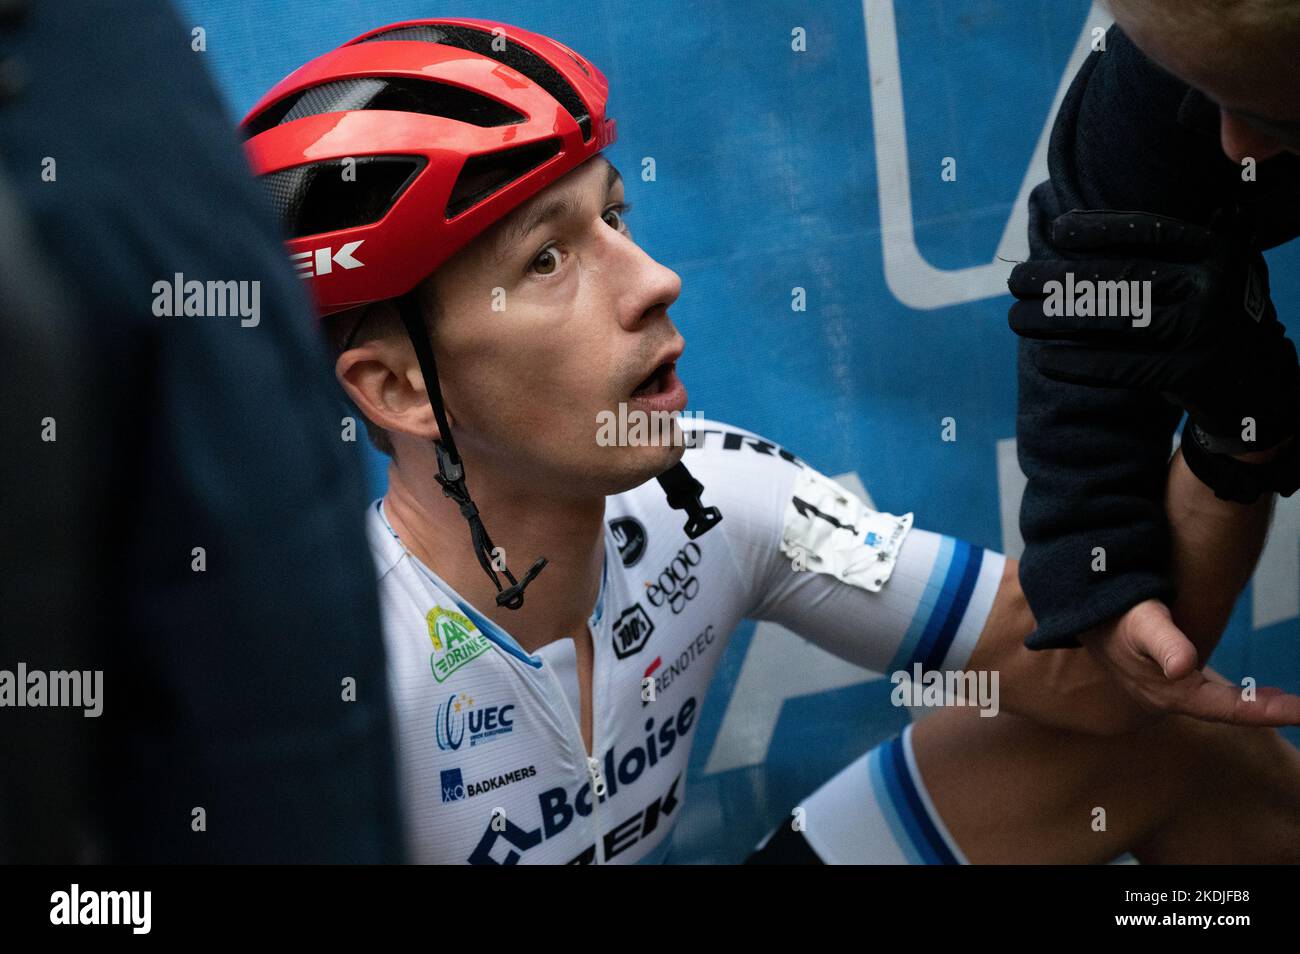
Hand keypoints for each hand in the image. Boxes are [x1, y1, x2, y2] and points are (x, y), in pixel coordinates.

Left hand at [1008, 209, 1299, 454]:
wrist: (1260, 385)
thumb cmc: (1211, 317)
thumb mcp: (1205, 272)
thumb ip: (1162, 251)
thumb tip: (1075, 229)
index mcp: (1216, 251)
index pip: (1149, 231)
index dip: (1099, 229)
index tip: (1055, 230)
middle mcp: (1213, 286)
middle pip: (1121, 277)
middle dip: (1059, 279)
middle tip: (1015, 280)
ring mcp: (1205, 332)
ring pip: (1113, 321)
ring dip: (1055, 320)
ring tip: (1015, 318)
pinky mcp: (1192, 375)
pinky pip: (1122, 368)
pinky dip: (1078, 364)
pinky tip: (1044, 360)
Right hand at [1080, 598, 1299, 725]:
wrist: (1081, 615)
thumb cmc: (1113, 616)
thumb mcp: (1141, 623)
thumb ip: (1164, 642)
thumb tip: (1184, 666)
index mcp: (1169, 692)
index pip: (1227, 708)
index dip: (1267, 712)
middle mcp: (1168, 698)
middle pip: (1224, 711)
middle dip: (1264, 711)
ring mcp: (1163, 691)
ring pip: (1215, 705)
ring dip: (1249, 705)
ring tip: (1282, 702)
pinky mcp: (1161, 680)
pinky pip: (1205, 695)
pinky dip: (1231, 695)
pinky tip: (1243, 689)